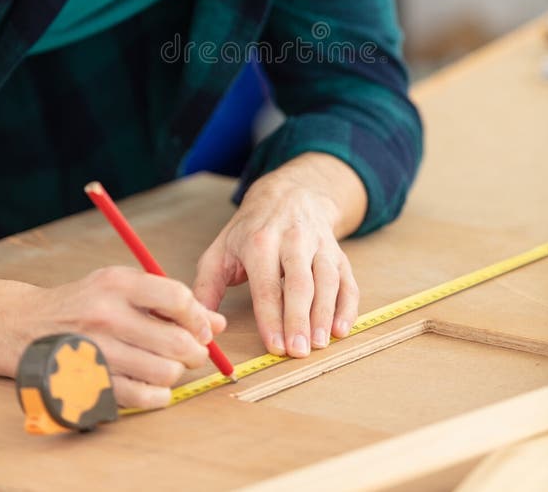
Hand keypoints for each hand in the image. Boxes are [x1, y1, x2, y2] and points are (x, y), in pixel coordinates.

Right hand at [0, 268, 225, 408]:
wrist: (26, 325)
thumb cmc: (86, 302)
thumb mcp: (122, 285)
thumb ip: (170, 300)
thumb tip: (217, 323)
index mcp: (118, 284)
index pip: (176, 297)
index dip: (199, 316)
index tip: (202, 327)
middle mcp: (108, 315)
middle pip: (176, 341)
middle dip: (195, 350)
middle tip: (193, 352)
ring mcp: (98, 351)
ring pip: (165, 372)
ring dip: (176, 373)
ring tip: (169, 366)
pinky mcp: (89, 381)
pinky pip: (141, 397)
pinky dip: (158, 395)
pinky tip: (156, 386)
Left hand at [193, 153, 363, 357]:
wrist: (289, 194)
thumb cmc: (250, 230)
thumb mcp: (221, 250)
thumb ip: (207, 287)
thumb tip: (200, 325)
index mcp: (260, 242)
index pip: (266, 285)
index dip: (271, 317)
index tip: (274, 347)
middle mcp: (293, 241)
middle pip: (299, 283)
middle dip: (299, 319)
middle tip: (299, 351)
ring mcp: (319, 246)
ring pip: (326, 280)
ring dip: (325, 314)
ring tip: (320, 343)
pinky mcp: (337, 253)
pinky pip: (347, 280)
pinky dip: (347, 306)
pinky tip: (341, 329)